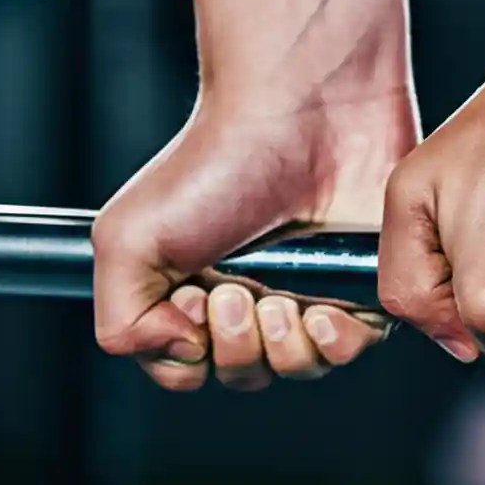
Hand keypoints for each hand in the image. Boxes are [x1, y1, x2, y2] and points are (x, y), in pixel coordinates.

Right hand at [93, 5, 419, 391]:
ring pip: (299, 369)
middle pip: (246, 373)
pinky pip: (354, 347)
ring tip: (281, 302)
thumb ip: (122, 323)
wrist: (298, 112)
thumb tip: (176, 356)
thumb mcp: (127, 239)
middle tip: (237, 291)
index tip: (193, 305)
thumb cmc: (214, 162)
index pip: (189, 367)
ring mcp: (309, 289)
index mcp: (194, 287)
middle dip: (238, 348)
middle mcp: (253, 293)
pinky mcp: (361, 283)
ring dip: (285, 350)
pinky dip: (335, 342)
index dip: (189, 355)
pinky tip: (322, 308)